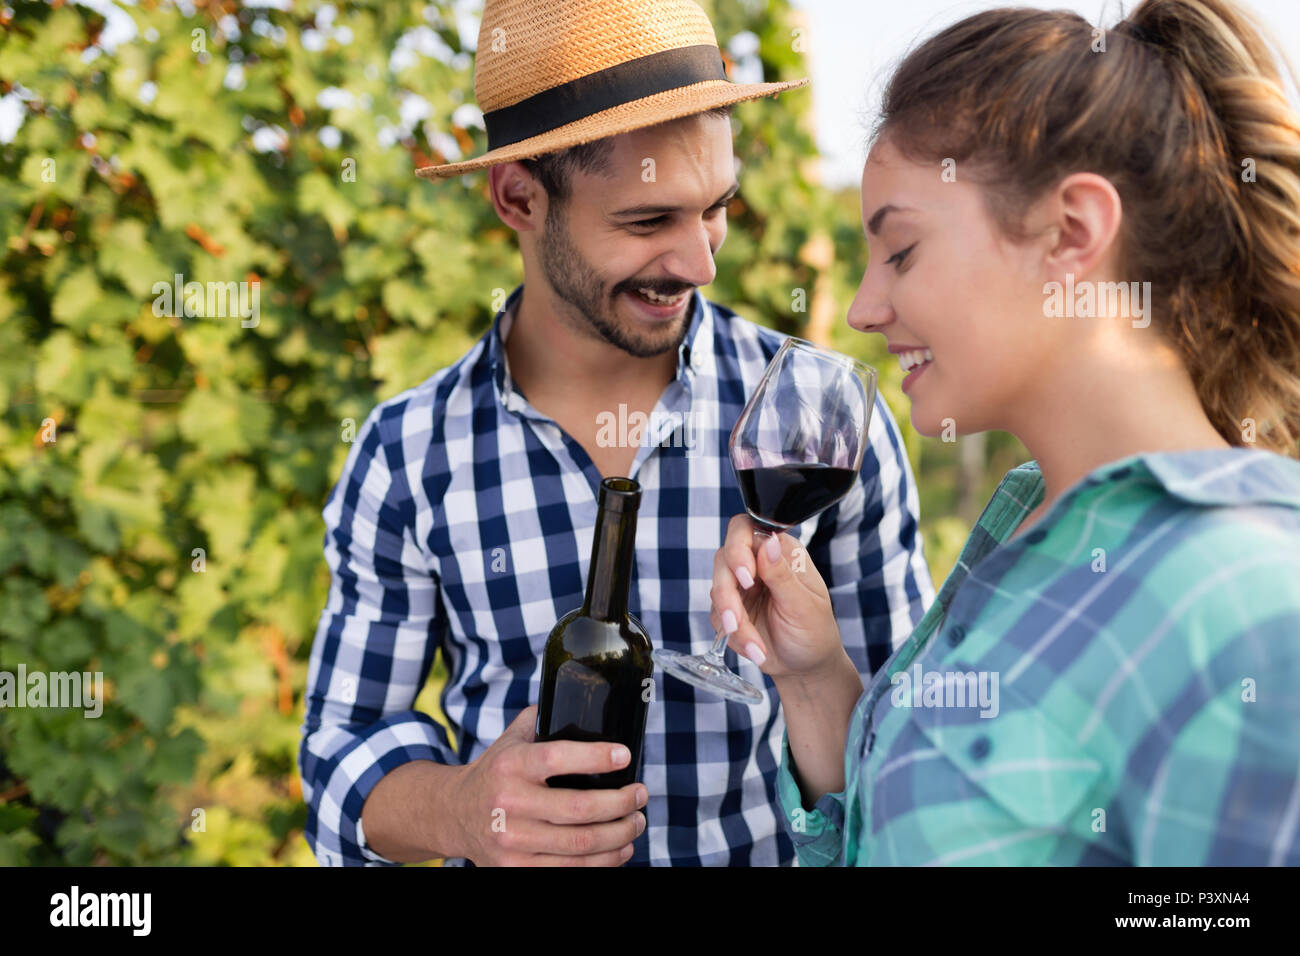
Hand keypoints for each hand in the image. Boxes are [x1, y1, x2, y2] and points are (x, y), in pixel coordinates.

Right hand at [453, 706, 646, 865]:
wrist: (453, 814)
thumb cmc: (494, 773)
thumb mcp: (510, 739)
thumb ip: (543, 719)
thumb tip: (585, 702)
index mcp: (510, 765)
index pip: (557, 757)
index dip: (596, 756)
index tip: (624, 755)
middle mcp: (509, 804)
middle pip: (579, 809)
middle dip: (622, 803)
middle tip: (641, 794)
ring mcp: (511, 842)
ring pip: (581, 846)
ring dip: (620, 835)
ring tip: (636, 822)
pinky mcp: (514, 869)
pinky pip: (570, 871)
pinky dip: (604, 862)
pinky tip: (618, 849)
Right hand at [709, 514, 841, 681]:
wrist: (805, 667)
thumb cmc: (814, 632)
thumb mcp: (804, 606)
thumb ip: (782, 575)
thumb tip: (769, 542)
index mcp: (781, 553)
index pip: (747, 530)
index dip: (738, 548)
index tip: (747, 578)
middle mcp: (758, 564)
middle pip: (725, 558)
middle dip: (728, 593)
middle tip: (737, 621)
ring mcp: (742, 586)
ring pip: (718, 588)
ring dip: (732, 620)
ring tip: (755, 646)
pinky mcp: (730, 608)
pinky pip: (717, 615)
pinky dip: (734, 636)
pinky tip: (755, 649)